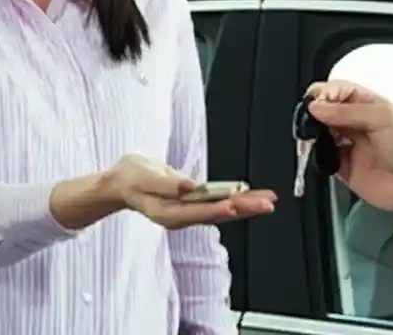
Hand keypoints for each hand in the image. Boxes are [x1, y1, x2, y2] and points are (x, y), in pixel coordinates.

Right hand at [106, 154, 276, 228]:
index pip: (196, 212)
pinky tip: (253, 197)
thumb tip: (188, 187)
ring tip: (269, 201)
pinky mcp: (195, 205)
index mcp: (166, 213)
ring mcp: (189, 213)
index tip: (235, 205)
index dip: (217, 209)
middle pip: (216, 214)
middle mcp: (181, 217)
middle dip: (243, 209)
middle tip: (267, 204)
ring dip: (246, 205)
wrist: (124, 184)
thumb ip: (165, 183)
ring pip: (222, 210)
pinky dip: (237, 199)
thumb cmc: (131, 177)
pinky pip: (219, 203)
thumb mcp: (143, 175)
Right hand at [306, 80, 392, 219]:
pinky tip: (321, 152)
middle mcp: (363, 125)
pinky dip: (319, 155)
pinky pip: (327, 159)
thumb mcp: (385, 118)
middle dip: (317, 111)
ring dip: (315, 132)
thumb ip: (349, 111)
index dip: (326, 92)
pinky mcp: (349, 169)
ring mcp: (355, 147)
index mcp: (374, 106)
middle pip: (331, 111)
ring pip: (325, 134)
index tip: (314, 99)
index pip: (343, 91)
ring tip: (312, 133)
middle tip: (309, 116)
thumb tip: (319, 107)